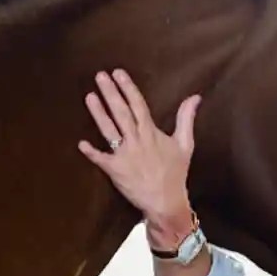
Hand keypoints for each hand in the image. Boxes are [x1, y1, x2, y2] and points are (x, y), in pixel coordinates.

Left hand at [77, 69, 200, 227]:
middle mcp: (137, 141)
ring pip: (109, 130)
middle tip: (100, 76)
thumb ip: (186, 118)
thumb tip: (195, 97)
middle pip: (121, 113)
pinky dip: (91, 152)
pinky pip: (101, 159)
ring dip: (99, 113)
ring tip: (90, 97)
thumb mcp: (185, 144)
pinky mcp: (116, 171)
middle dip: (110, 93)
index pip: (138, 105)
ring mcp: (125, 156)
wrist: (166, 202)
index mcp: (151, 133)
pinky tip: (81, 143)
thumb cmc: (175, 173)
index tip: (118, 73)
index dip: (128, 88)